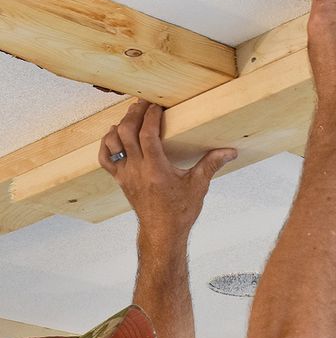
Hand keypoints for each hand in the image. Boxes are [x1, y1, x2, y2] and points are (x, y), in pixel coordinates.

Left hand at [98, 99, 237, 235]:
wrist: (162, 232)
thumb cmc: (179, 212)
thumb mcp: (198, 186)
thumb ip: (211, 164)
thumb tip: (229, 152)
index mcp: (156, 169)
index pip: (147, 134)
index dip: (150, 116)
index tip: (157, 106)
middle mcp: (137, 170)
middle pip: (126, 132)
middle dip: (134, 114)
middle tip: (144, 104)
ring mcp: (125, 175)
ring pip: (112, 143)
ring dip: (119, 126)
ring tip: (131, 117)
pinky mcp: (120, 180)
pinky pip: (105, 159)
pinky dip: (107, 144)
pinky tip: (116, 137)